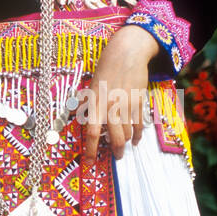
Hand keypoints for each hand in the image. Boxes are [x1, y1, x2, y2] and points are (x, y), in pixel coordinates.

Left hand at [78, 25, 155, 166]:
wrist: (128, 53)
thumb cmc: (106, 67)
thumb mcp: (92, 84)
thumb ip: (86, 101)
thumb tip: (76, 112)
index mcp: (96, 102)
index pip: (92, 132)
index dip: (90, 150)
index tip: (89, 162)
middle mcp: (112, 106)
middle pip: (115, 137)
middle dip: (115, 151)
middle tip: (115, 157)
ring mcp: (127, 105)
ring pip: (128, 133)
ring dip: (125, 143)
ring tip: (123, 147)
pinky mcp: (139, 102)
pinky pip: (139, 125)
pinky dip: (137, 135)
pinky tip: (136, 140)